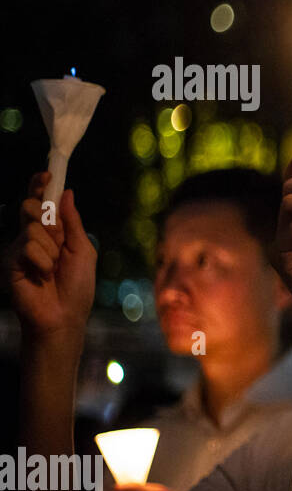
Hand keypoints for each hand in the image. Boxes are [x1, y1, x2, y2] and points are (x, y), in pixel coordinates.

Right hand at [6, 173, 96, 339]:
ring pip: (33, 227)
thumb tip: (68, 193)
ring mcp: (18, 248)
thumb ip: (73, 222)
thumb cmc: (77, 286)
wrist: (64, 316)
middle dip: (46, 216)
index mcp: (50, 233)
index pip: (41, 203)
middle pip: (30, 206)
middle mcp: (31, 237)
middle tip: (56, 240)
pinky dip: (42, 261)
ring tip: (52, 270)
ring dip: (51, 249)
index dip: (40, 187)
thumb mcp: (83, 250)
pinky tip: (42, 277)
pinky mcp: (9, 261)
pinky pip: (28, 246)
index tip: (46, 174)